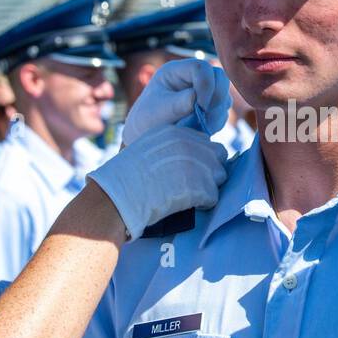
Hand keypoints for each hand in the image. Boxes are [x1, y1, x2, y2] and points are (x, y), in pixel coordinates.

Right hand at [89, 125, 227, 239]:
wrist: (117, 197)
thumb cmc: (124, 178)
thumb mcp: (146, 148)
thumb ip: (169, 147)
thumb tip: (188, 158)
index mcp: (174, 132)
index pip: (205, 141)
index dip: (201, 158)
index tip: (189, 171)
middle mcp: (188, 143)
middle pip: (218, 155)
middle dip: (210, 170)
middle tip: (194, 185)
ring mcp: (196, 164)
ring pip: (219, 176)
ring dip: (208, 187)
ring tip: (190, 196)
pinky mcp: (200, 187)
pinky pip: (214, 196)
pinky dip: (204, 204)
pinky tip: (189, 205)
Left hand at [121, 58, 229, 144]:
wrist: (147, 137)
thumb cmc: (147, 121)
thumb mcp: (158, 113)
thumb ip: (177, 104)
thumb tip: (196, 98)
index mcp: (176, 71)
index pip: (201, 68)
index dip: (206, 85)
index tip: (201, 108)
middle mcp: (192, 78)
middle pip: (219, 77)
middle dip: (216, 98)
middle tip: (207, 118)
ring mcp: (203, 92)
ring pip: (224, 95)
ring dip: (217, 113)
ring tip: (201, 128)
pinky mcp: (209, 107)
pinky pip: (223, 111)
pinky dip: (216, 122)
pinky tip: (202, 131)